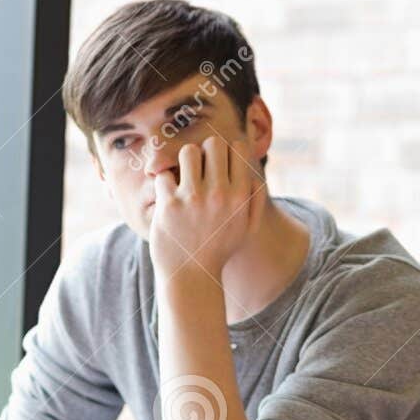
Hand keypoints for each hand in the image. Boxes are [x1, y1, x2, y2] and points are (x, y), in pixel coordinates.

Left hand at [147, 136, 266, 281]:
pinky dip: (164, 183)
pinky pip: (164, 174)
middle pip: (213, 143)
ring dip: (185, 162)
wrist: (191, 276)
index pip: (238, 147)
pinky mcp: (169, 205)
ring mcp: (193, 198)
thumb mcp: (247, 228)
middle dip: (206, 153)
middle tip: (201, 170)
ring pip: (188, 152)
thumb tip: (251, 173)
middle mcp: (219, 194)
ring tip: (184, 179)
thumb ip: (255, 199)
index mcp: (240, 196)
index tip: (221, 165)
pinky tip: (168, 197)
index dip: (228, 151)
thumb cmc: (219, 249)